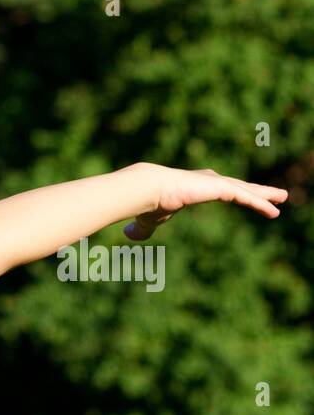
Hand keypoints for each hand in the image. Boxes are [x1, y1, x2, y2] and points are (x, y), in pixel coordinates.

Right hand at [124, 164, 286, 239]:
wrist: (147, 190)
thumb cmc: (146, 204)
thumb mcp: (147, 220)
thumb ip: (142, 228)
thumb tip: (130, 232)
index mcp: (192, 188)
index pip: (215, 187)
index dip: (227, 190)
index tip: (235, 191)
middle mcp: (207, 182)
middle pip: (237, 186)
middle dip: (254, 190)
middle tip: (271, 193)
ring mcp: (215, 184)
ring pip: (246, 190)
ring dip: (265, 195)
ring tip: (283, 198)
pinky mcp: (221, 189)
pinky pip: (246, 197)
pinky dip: (261, 204)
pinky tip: (274, 211)